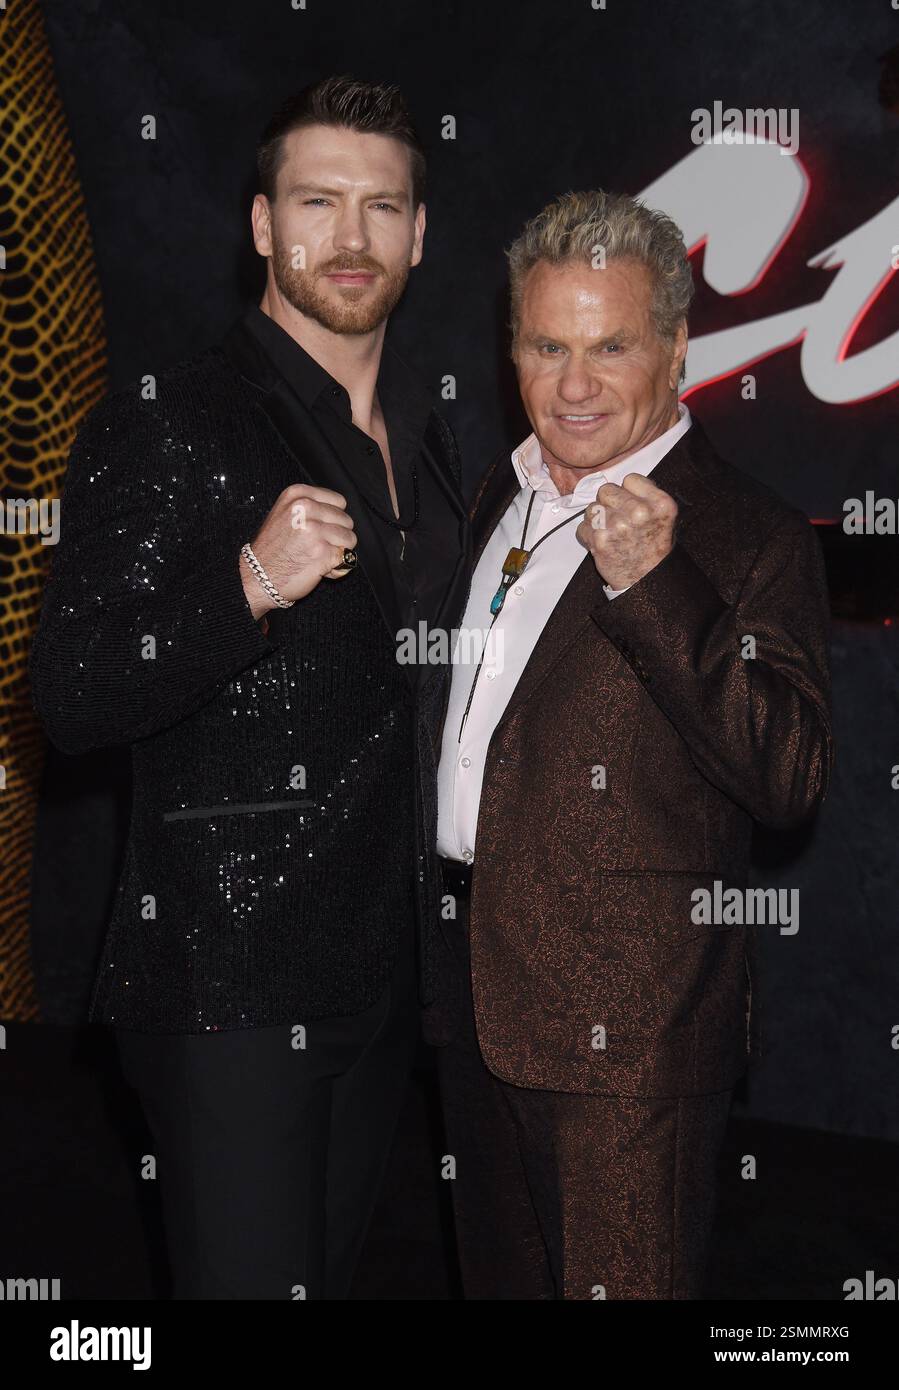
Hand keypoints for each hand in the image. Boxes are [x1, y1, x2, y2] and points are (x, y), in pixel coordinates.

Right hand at [239, 484, 356, 618]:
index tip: (319, 529)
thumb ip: (311, 507)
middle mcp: (305, 508)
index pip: (339, 501)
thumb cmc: (272, 549)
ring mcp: (314, 530)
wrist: (256, 578)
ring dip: (338, 551)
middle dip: (336, 536)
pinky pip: (346, 558)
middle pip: (346, 520)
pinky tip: (318, 569)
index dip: (333, 519)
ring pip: (350, 539)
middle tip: (315, 547)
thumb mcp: (285, 513)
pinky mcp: (322, 553)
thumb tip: (341, 513)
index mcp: (298, 495)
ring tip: (316, 557)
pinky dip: (336, 567)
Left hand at [575, 473, 676, 590]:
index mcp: (659, 503)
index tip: (630, 504)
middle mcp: (639, 512)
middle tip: (618, 520)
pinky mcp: (600, 540)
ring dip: (597, 519)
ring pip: (592, 507)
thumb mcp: (664, 517)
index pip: (630, 479)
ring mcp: (618, 525)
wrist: (646, 580)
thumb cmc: (653, 548)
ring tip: (611, 533)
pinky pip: (583, 526)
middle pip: (606, 490)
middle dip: (609, 503)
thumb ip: (648, 495)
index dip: (628, 491)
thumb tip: (625, 483)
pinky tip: (603, 543)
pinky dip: (589, 535)